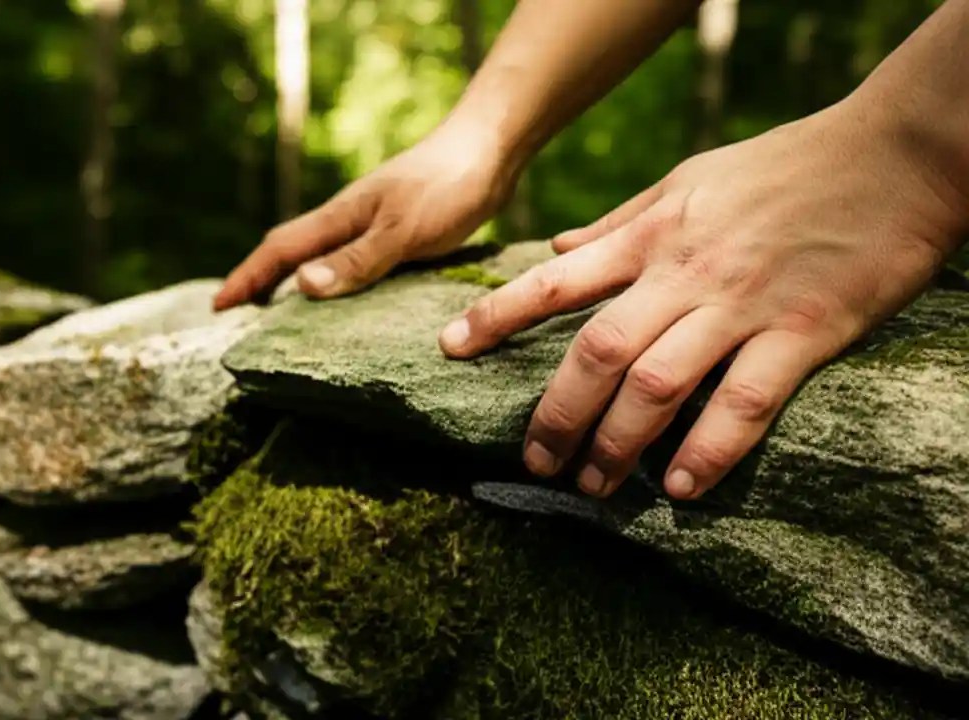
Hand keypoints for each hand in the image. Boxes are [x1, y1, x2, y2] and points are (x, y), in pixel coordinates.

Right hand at [213, 123, 513, 309]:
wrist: (490, 151)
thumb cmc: (448, 185)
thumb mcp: (402, 231)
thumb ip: (356, 259)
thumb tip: (302, 287)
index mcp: (340, 218)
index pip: (280, 251)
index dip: (248, 278)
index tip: (218, 306)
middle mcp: (348, 221)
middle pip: (290, 252)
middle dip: (260, 281)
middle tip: (239, 314)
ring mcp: (370, 224)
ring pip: (319, 257)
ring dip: (294, 282)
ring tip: (280, 314)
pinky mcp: (395, 231)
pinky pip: (350, 262)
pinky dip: (333, 281)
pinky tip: (344, 298)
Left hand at [439, 100, 967, 499]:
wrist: (896, 154)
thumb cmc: (788, 165)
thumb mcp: (688, 178)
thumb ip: (618, 220)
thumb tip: (555, 246)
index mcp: (653, 235)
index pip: (555, 280)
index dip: (495, 315)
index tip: (449, 348)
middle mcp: (684, 272)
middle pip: (596, 351)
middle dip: (554, 413)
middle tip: (534, 461)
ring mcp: (742, 304)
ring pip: (657, 383)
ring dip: (616, 442)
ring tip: (593, 486)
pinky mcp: (804, 331)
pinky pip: (746, 400)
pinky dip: (710, 448)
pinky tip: (680, 486)